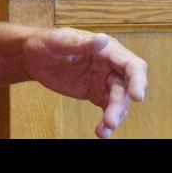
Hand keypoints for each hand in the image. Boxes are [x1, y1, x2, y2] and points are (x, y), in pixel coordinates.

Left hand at [23, 28, 147, 138]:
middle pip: (126, 87)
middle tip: (111, 121)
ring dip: (114, 116)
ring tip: (104, 131)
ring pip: (118, 101)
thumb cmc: (47, 43)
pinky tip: (101, 132)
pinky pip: (107, 109)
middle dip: (120, 105)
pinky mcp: (96, 94)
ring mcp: (104, 81)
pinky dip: (106, 122)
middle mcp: (111, 65)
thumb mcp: (60, 41)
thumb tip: (102, 39)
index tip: (137, 97)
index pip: (131, 65)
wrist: (33, 57)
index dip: (138, 80)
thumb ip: (82, 43)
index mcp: (108, 50)